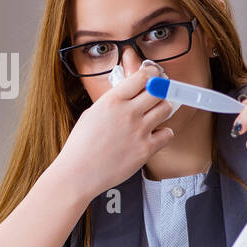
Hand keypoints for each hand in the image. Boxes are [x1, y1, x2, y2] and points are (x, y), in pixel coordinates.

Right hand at [55, 63, 174, 199]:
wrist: (78, 173)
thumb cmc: (81, 146)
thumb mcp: (92, 113)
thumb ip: (112, 102)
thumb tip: (127, 94)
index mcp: (112, 100)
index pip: (143, 77)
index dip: (152, 74)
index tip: (155, 76)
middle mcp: (128, 113)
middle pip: (158, 90)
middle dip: (160, 90)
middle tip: (159, 94)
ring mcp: (138, 131)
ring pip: (166, 108)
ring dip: (163, 109)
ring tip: (155, 115)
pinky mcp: (145, 149)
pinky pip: (168, 133)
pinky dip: (164, 133)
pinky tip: (154, 135)